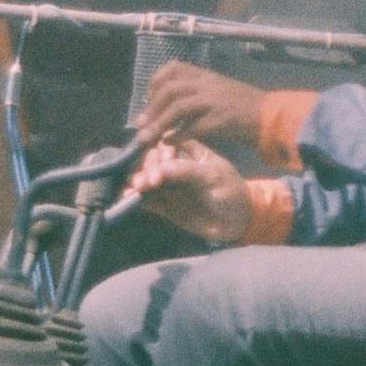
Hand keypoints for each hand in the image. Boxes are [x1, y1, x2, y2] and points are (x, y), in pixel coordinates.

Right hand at [129, 138, 255, 246]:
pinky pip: (146, 198)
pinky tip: (128, 198)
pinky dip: (135, 198)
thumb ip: (186, 171)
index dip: (160, 148)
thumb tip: (159, 168)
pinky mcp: (164, 205)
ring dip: (137, 181)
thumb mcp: (213, 177)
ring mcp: (169, 185)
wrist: (238, 223)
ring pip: (145, 177)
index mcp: (190, 152)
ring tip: (135, 189)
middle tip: (149, 181)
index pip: (167, 142)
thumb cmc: (231, 192)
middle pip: (151, 159)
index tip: (162, 161)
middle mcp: (176, 166)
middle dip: (147, 167)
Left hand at [140, 60, 267, 149]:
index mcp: (206, 75)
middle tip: (141, 124)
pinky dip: (177, 136)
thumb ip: (195, 93)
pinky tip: (169, 143)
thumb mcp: (218, 91)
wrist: (271, 116)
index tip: (148, 100)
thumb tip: (168, 105)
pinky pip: (193, 127)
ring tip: (148, 138)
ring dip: (159, 123)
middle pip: (170, 88)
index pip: (172, 68)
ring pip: (178, 107)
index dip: (154, 84)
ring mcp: (215, 100)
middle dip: (152, 107)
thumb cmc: (243, 105)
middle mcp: (208, 83)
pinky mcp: (221, 119)